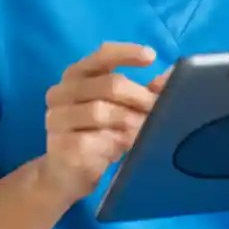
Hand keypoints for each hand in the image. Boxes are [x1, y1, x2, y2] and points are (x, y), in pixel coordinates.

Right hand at [38, 43, 160, 202]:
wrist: (66, 174)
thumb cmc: (98, 135)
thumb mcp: (121, 111)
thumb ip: (142, 92)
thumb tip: (171, 78)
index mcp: (75, 75)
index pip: (101, 56)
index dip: (127, 53)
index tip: (151, 57)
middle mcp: (61, 92)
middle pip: (109, 84)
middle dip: (140, 97)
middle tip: (159, 110)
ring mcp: (56, 119)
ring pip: (100, 112)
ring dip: (130, 122)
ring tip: (145, 132)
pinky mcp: (60, 146)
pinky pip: (92, 140)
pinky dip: (113, 143)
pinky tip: (122, 149)